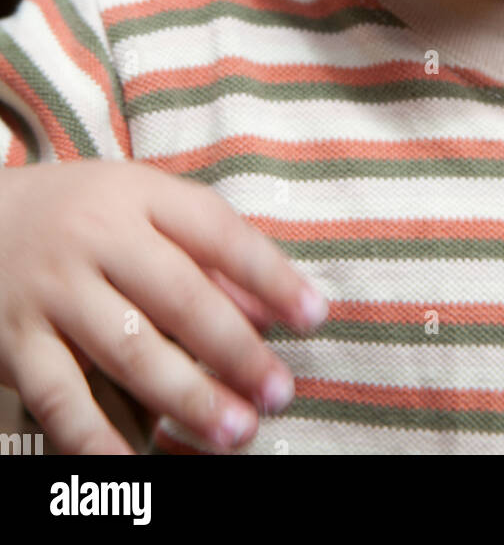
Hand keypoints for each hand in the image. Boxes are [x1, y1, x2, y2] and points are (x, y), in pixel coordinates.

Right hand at [0, 160, 327, 453]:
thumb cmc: (79, 215)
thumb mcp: (140, 208)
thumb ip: (207, 253)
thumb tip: (274, 310)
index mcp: (138, 195)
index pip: (217, 232)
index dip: (270, 275)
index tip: (314, 316)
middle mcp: (96, 237)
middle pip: (178, 295)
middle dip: (235, 350)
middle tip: (278, 392)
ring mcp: (53, 289)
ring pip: (129, 348)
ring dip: (188, 397)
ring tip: (235, 431)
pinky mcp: (14, 339)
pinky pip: (60, 396)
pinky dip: (96, 438)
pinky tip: (132, 469)